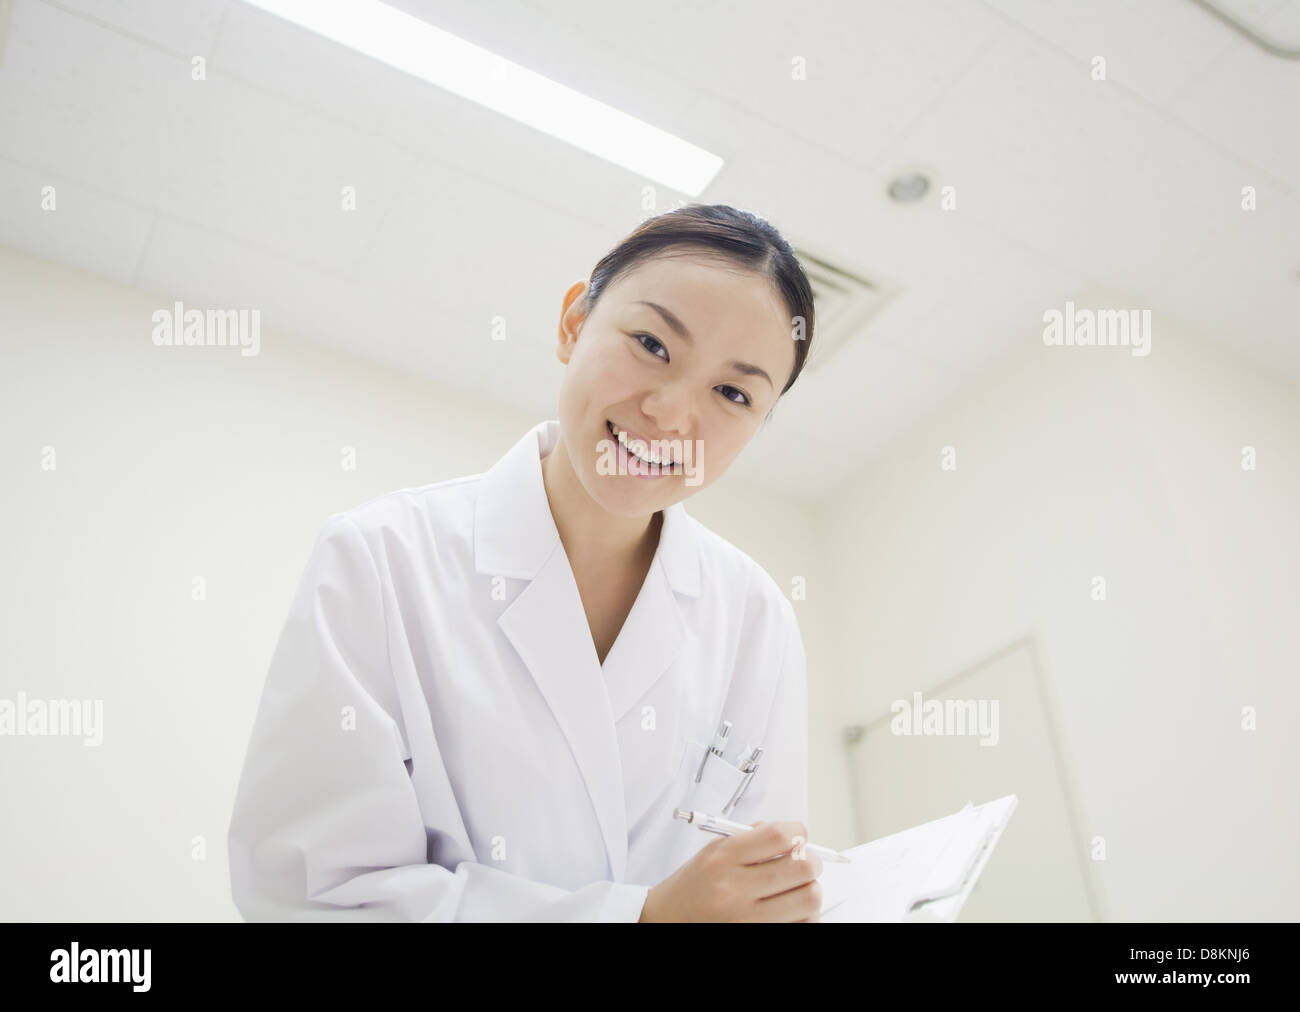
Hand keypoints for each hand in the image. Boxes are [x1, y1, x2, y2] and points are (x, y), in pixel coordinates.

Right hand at [638, 820, 822, 921]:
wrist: (669, 920)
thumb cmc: (694, 886)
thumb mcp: (713, 850)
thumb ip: (751, 839)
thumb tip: (792, 836)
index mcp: (723, 859)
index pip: (779, 836)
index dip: (798, 831)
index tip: (797, 835)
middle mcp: (734, 890)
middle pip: (802, 868)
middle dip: (810, 861)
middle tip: (804, 861)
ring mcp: (746, 919)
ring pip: (809, 899)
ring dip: (809, 889)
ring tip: (797, 887)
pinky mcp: (756, 935)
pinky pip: (803, 924)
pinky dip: (804, 914)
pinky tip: (790, 908)